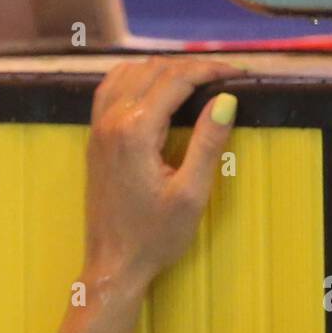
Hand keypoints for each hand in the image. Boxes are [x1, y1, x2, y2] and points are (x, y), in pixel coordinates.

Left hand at [83, 58, 240, 293]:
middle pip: (154, 70)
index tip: (237, 75)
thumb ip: (207, 143)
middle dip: (191, 67)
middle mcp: (111, 121)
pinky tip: (154, 87)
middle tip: (223, 78)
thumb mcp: (191, 194)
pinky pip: (110, 89)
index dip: (210, 70)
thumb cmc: (153, 237)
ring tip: (196, 81)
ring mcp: (98, 128)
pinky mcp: (94, 139)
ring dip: (163, 69)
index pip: (177, 78)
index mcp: (136, 131)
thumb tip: (226, 99)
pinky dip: (135, 78)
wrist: (113, 265)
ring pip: (130, 73)